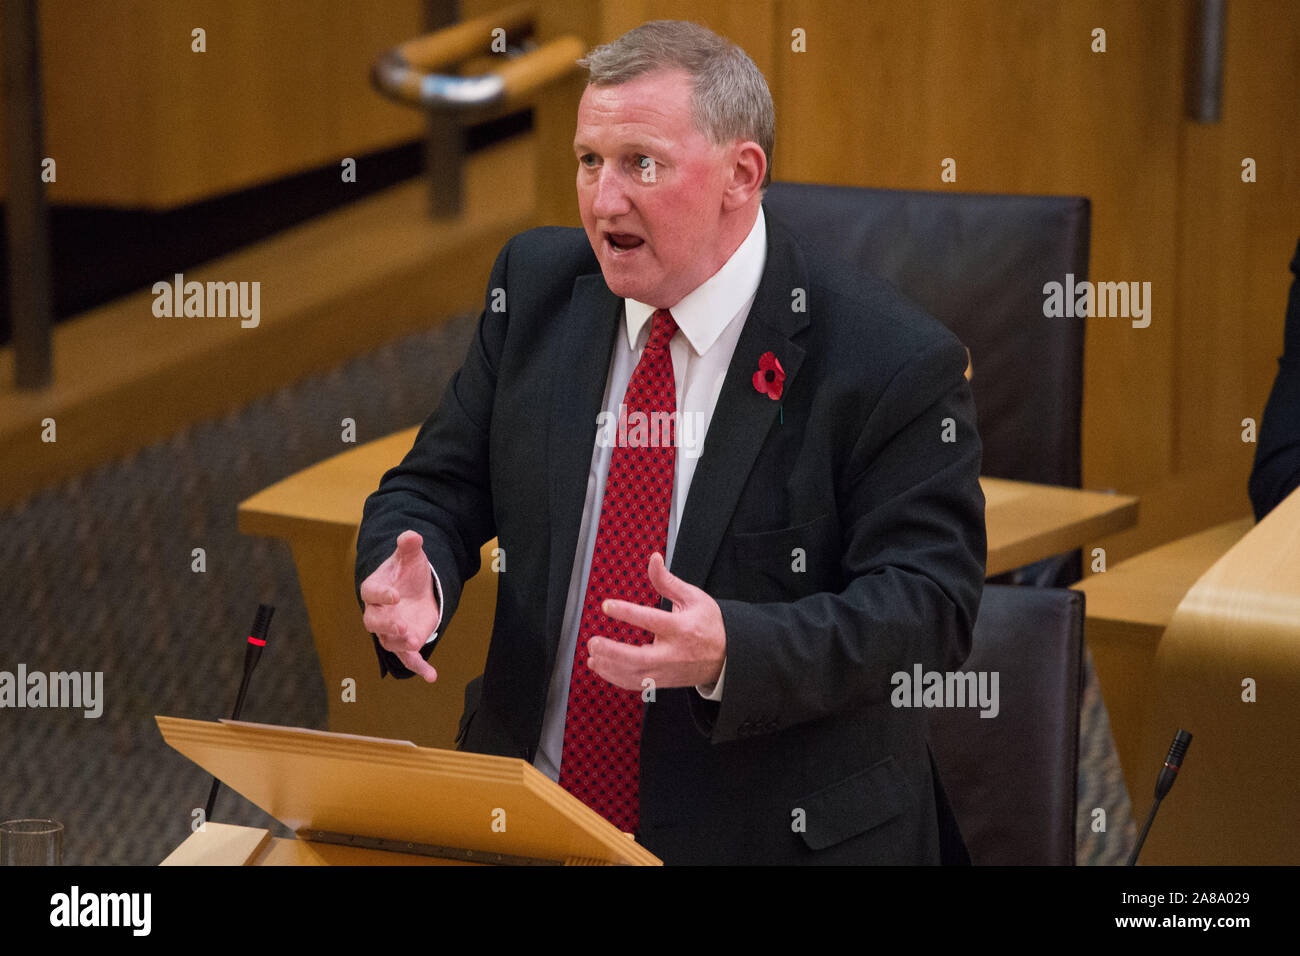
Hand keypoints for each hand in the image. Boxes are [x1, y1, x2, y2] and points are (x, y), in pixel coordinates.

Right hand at [359, 530, 439, 681]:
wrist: (415, 589)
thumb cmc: (408, 572)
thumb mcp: (411, 557)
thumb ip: (409, 546)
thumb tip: (412, 535)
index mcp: (374, 589)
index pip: (372, 592)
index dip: (382, 594)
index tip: (394, 594)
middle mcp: (377, 613)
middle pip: (374, 622)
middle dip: (387, 624)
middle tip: (402, 625)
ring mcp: (390, 630)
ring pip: (389, 641)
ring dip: (401, 643)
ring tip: (415, 642)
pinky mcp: (405, 642)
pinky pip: (408, 658)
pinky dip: (419, 667)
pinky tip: (431, 675)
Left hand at [587, 552, 725, 690]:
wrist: (726, 657)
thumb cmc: (710, 625)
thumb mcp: (694, 598)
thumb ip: (668, 581)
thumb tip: (654, 560)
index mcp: (682, 629)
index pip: (651, 620)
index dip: (627, 612)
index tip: (607, 605)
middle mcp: (673, 653)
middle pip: (639, 658)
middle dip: (612, 651)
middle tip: (594, 642)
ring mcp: (667, 671)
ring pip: (634, 675)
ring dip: (609, 667)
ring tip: (592, 654)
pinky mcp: (662, 681)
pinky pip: (635, 684)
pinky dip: (614, 677)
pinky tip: (600, 666)